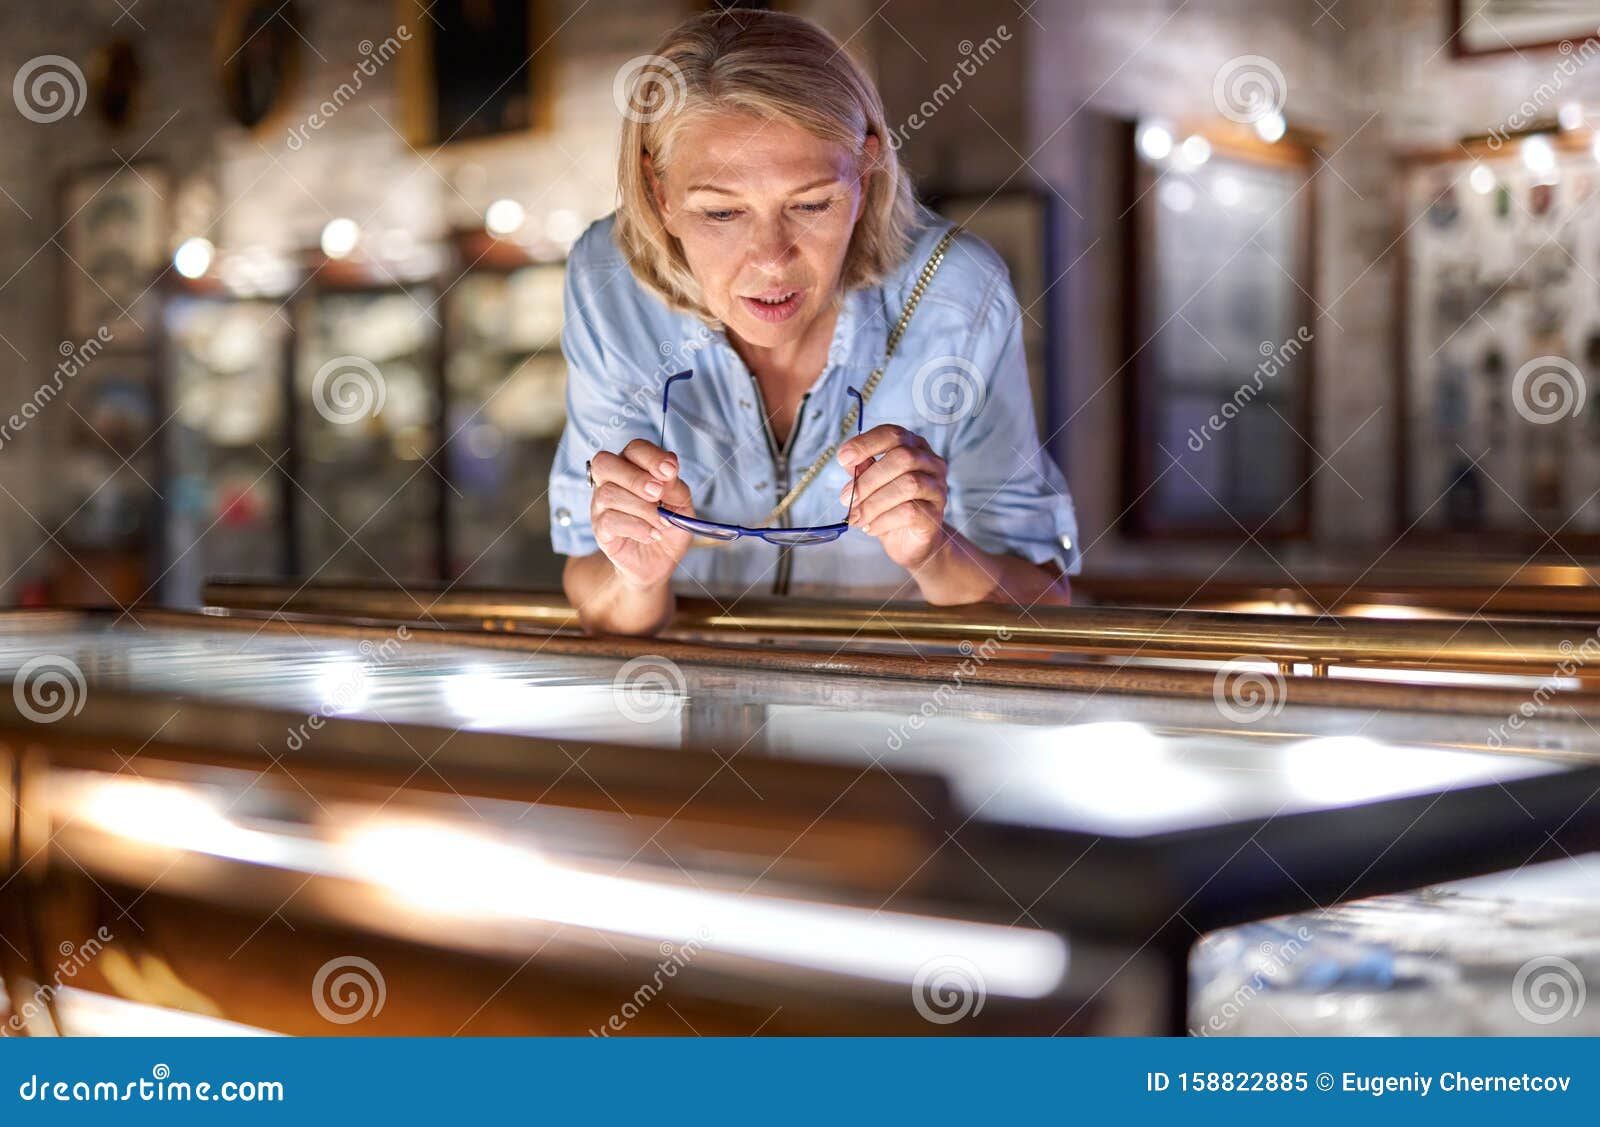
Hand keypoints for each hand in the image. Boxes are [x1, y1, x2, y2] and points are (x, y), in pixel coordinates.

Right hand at [589, 438, 695, 589]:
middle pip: (605, 463)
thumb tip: (668, 469)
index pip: (634, 449)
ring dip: (641, 508)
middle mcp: (612, 481)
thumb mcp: (682, 506)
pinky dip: (636, 527)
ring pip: (608, 494)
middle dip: (635, 477)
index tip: (670, 471)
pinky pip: (609, 520)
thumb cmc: (668, 528)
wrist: (659, 562)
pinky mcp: (599, 528)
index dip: (651, 456)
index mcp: (633, 467)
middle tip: (658, 495)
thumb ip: (675, 486)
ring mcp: (601, 504)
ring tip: (661, 523)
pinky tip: (652, 534)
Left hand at [837, 423, 949, 569]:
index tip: (842, 459)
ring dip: (874, 502)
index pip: (893, 434)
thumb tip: (849, 462)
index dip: (866, 443)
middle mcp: (931, 463)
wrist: (909, 541)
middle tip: (846, 498)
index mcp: (913, 447)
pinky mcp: (936, 514)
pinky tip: (870, 527)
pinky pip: (910, 511)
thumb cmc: (889, 507)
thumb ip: (863, 470)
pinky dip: (883, 520)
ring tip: (856, 517)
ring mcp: (937, 488)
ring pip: (908, 484)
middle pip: (902, 457)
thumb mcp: (871, 485)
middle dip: (868, 479)